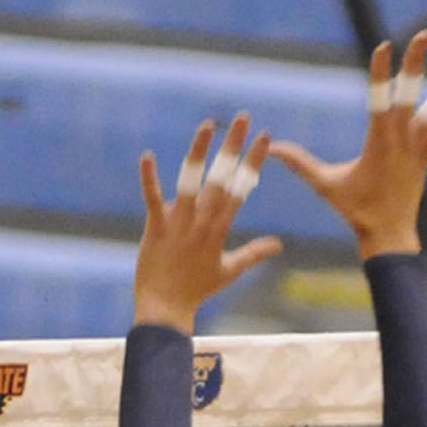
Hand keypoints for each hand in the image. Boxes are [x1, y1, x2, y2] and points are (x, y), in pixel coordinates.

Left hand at [133, 113, 283, 333]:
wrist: (166, 308)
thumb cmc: (198, 290)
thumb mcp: (230, 270)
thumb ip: (254, 253)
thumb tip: (279, 245)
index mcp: (221, 228)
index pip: (242, 188)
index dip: (253, 161)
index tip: (265, 137)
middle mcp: (203, 222)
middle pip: (222, 178)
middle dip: (234, 146)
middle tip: (243, 117)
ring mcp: (179, 223)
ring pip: (191, 182)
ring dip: (199, 152)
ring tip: (208, 124)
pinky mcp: (156, 227)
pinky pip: (153, 199)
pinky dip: (149, 178)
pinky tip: (147, 155)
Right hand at [269, 31, 426, 258]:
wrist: (388, 234)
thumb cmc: (354, 210)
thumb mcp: (324, 184)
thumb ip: (299, 163)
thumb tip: (271, 148)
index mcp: (378, 142)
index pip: (380, 100)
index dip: (381, 73)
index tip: (384, 47)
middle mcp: (402, 140)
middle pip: (409, 94)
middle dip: (415, 62)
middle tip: (424, 33)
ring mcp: (418, 147)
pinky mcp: (425, 155)